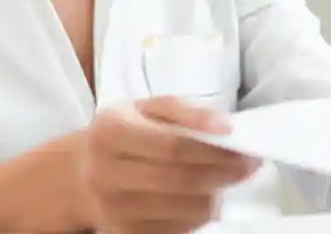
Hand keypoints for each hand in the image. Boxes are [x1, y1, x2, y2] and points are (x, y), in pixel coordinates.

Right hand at [80, 97, 260, 233]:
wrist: (82, 174)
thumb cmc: (125, 132)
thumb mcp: (147, 108)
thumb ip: (186, 110)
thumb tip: (224, 126)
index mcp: (110, 132)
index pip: (172, 145)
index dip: (211, 149)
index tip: (242, 146)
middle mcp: (105, 174)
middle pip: (179, 180)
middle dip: (222, 173)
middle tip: (249, 166)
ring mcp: (112, 210)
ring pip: (183, 210)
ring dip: (216, 196)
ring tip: (228, 180)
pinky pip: (176, 230)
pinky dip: (198, 215)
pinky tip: (205, 197)